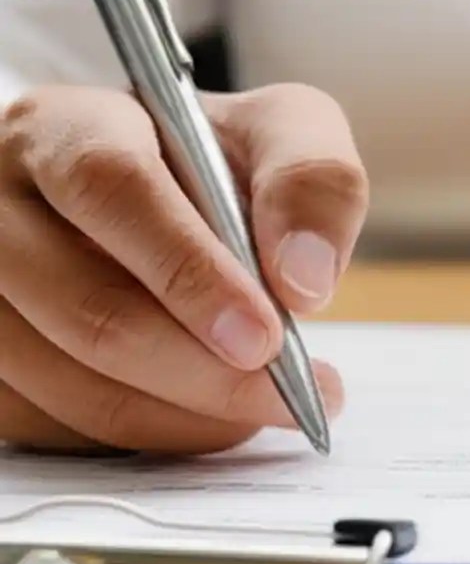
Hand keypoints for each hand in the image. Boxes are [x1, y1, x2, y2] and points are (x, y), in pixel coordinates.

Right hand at [0, 83, 367, 452]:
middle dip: (205, 372)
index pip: (108, 188)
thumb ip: (313, 181)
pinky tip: (210, 414)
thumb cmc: (214, 164)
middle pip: (90, 310)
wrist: (161, 194)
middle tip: (288, 396)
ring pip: (74, 385)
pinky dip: (153, 434)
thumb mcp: (281, 134)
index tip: (265, 335)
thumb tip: (304, 279)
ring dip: (188, 415)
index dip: (190, 271)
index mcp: (63, 129)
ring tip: (268, 404)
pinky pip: (62, 428)